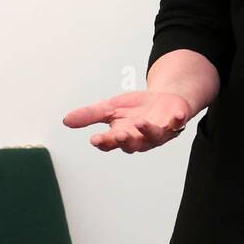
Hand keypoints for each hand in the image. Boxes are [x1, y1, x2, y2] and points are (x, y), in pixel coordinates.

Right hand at [62, 90, 194, 153]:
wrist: (163, 99)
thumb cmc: (136, 108)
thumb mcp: (111, 108)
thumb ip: (90, 115)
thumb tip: (65, 120)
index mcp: (122, 135)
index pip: (109, 143)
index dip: (103, 142)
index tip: (95, 139)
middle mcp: (140, 138)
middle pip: (131, 144)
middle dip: (125, 140)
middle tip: (118, 135)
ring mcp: (159, 132)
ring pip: (153, 137)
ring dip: (147, 131)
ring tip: (140, 122)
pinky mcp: (175, 123)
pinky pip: (177, 124)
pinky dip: (178, 120)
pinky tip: (177, 116)